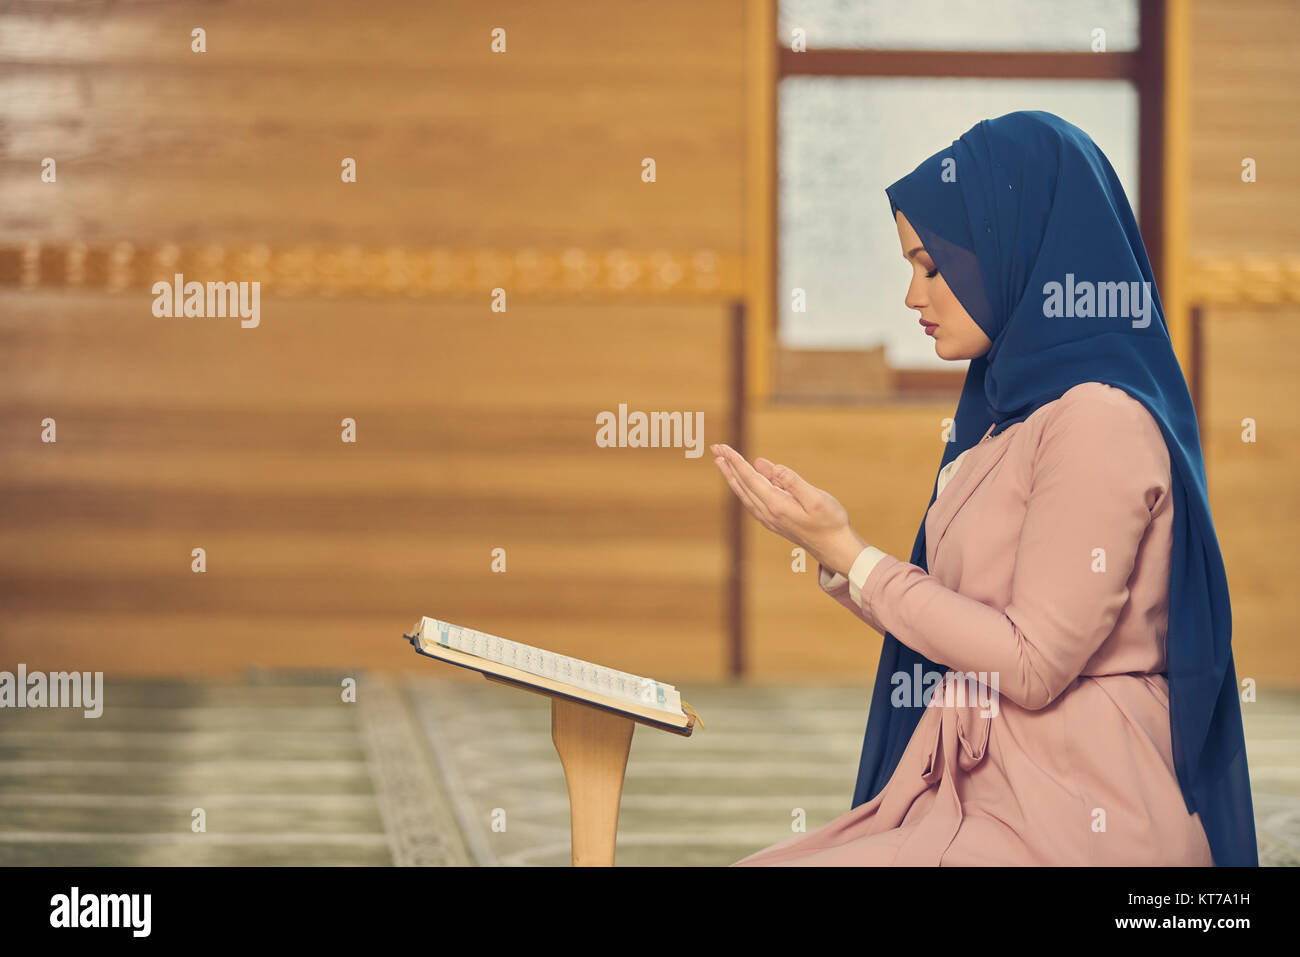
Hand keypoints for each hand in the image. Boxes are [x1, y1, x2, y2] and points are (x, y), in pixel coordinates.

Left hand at [710, 443, 866, 576]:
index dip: (735, 461)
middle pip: (742, 485)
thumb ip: (792, 482)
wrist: (835, 548)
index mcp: (776, 505)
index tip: (722, 447)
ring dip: (732, 476)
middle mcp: (767, 514)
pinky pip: (751, 501)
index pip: (750, 479)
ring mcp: (769, 519)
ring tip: (722, 461)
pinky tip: (741, 481)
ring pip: (744, 494)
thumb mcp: (815, 499)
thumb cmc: (830, 522)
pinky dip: (742, 487)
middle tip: (715, 448)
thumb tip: (770, 466)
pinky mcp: (774, 521)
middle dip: (728, 465)